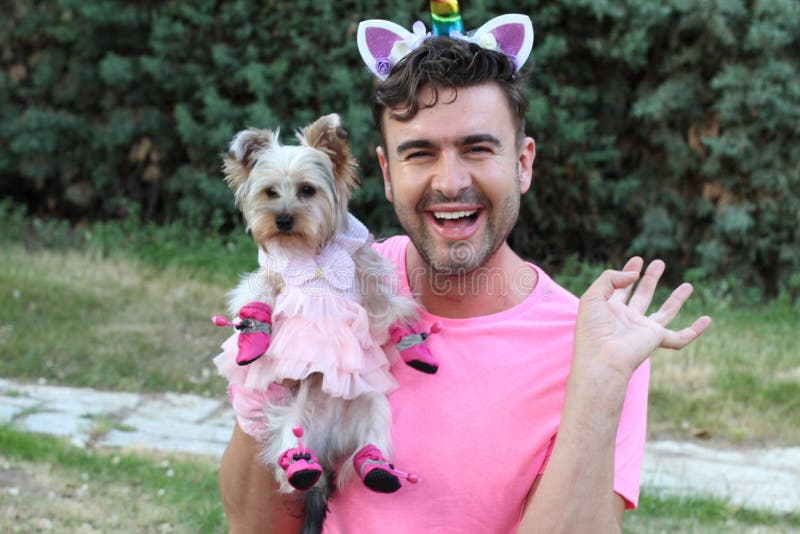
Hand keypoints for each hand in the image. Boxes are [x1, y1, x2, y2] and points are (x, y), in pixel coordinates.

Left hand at [573, 257, 711, 382]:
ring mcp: (643, 330)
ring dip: (676, 299)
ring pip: (664, 313)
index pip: (621, 288)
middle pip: (642, 296)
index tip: (638, 259)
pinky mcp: (656, 340)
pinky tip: (706, 320)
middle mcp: (627, 320)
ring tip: (688, 285)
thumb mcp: (593, 296)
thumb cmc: (592, 330)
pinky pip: (680, 338)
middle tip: (659, 263)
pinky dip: (695, 331)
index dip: (629, 272)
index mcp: (610, 310)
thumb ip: (610, 278)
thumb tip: (635, 275)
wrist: (601, 358)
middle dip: (650, 279)